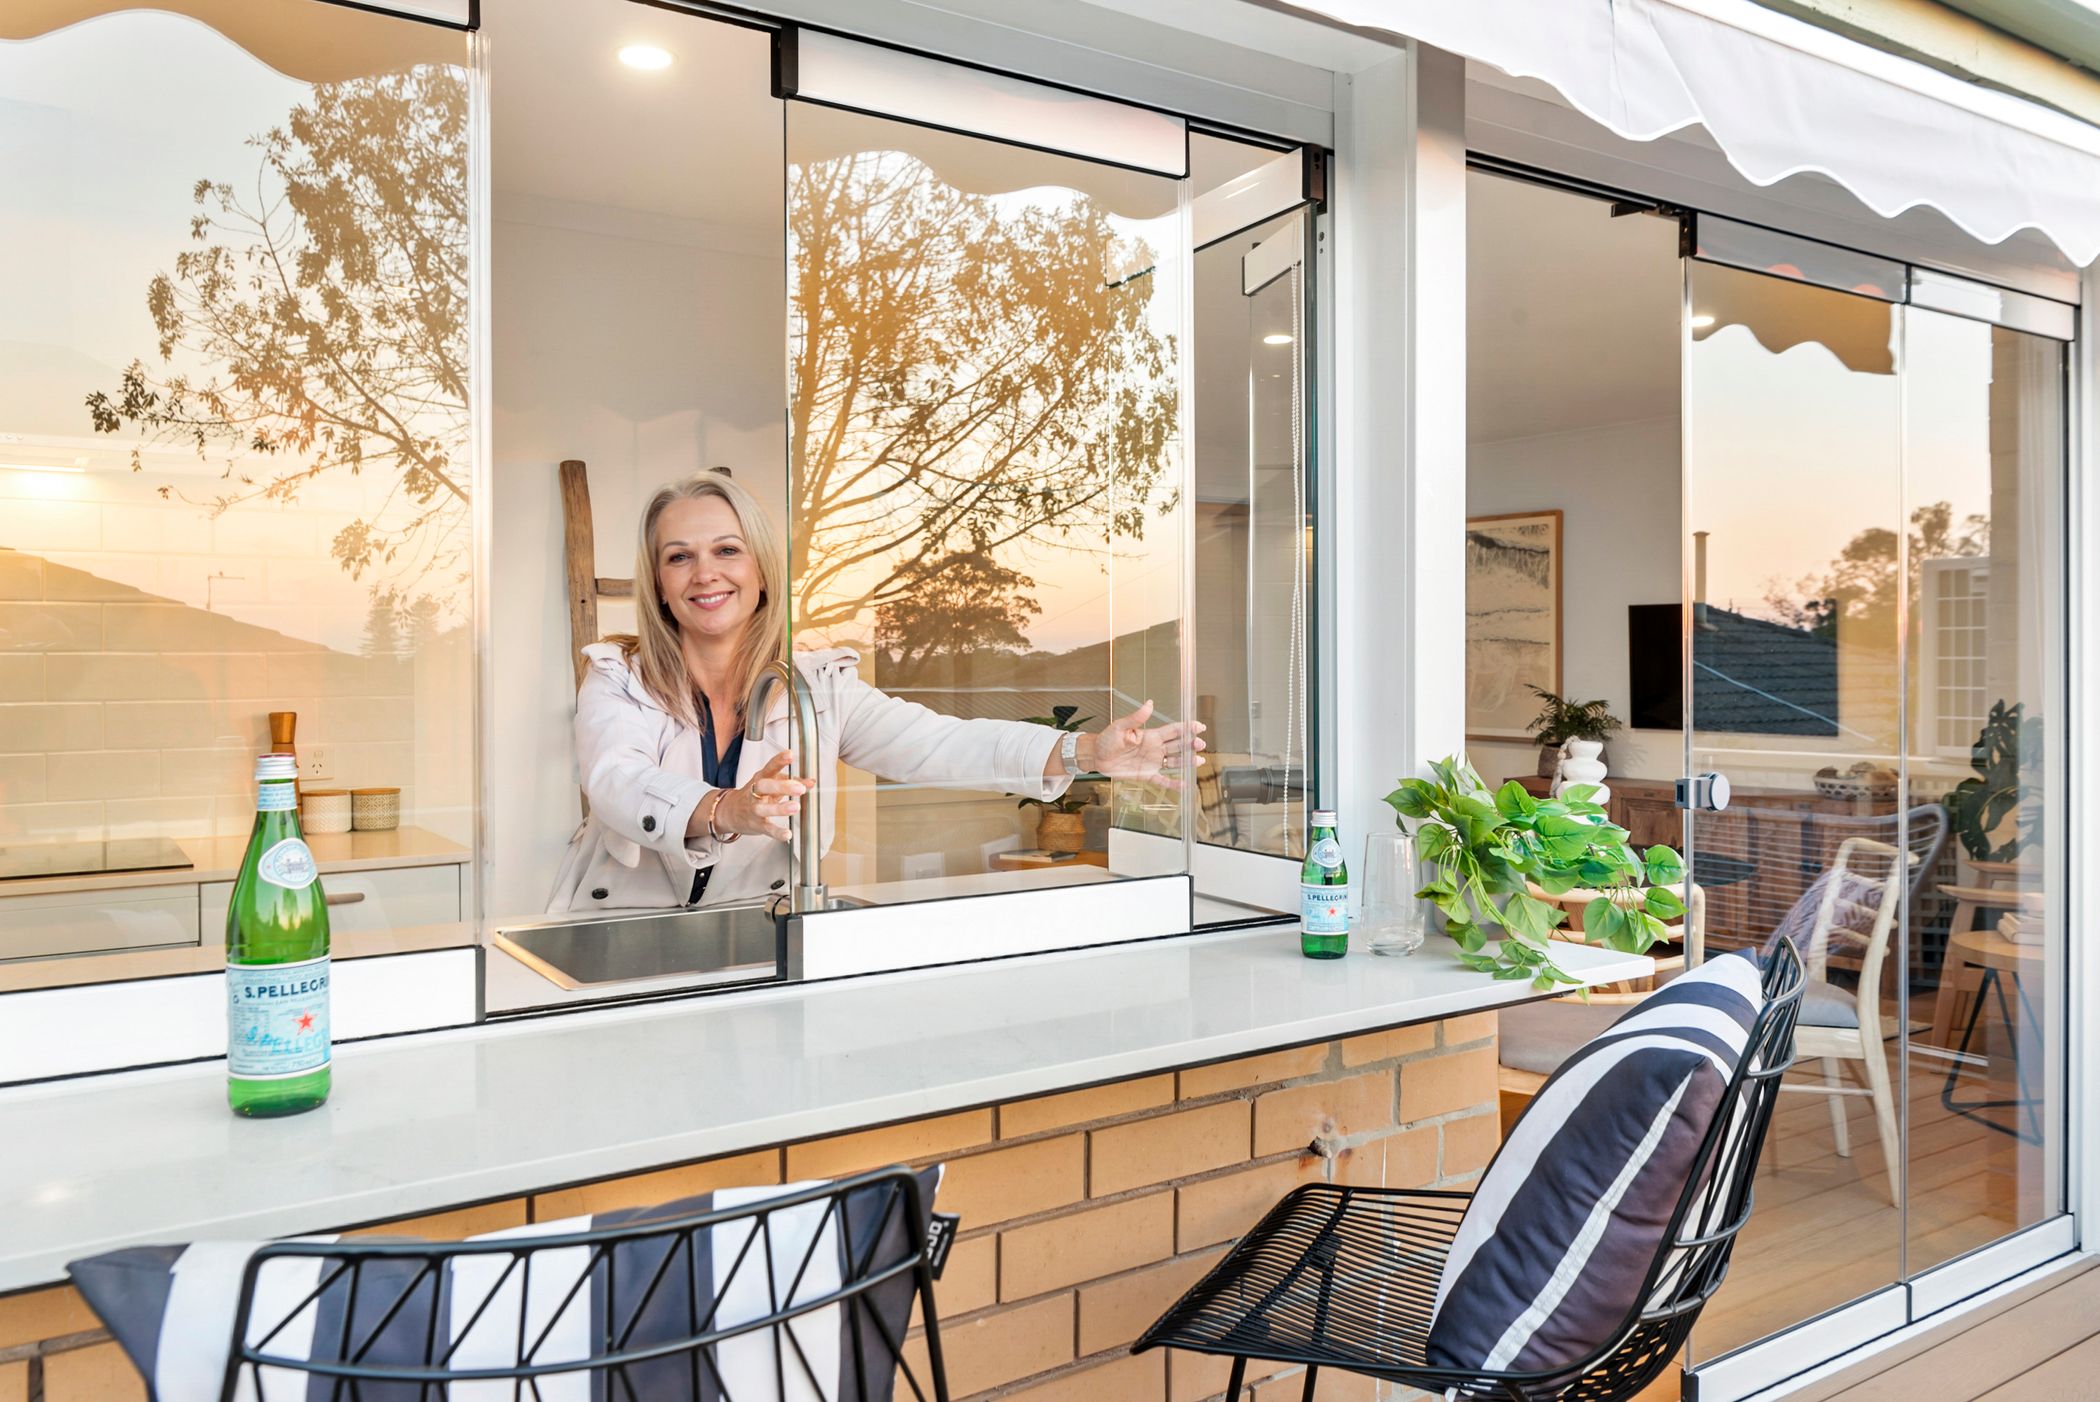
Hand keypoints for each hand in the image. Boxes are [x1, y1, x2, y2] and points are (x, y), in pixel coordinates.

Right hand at [711, 750, 808, 841]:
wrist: (729, 812)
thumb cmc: (755, 795)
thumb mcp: (772, 784)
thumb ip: (793, 782)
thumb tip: (811, 782)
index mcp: (760, 779)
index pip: (769, 768)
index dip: (779, 761)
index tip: (790, 755)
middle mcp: (755, 792)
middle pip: (765, 786)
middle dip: (782, 786)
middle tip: (799, 788)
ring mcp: (754, 809)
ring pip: (764, 808)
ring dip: (780, 808)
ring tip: (795, 807)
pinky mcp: (756, 825)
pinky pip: (766, 829)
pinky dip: (777, 832)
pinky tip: (787, 834)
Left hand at [1085, 701, 1205, 788]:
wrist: (1096, 756)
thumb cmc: (1107, 739)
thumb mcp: (1120, 726)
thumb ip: (1136, 718)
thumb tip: (1149, 703)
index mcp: (1151, 736)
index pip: (1173, 730)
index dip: (1187, 728)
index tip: (1199, 726)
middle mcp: (1155, 748)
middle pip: (1178, 746)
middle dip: (1191, 744)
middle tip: (1201, 744)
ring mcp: (1152, 762)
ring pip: (1174, 762)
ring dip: (1187, 761)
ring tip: (1200, 761)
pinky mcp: (1146, 774)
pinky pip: (1162, 779)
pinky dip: (1173, 783)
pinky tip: (1184, 784)